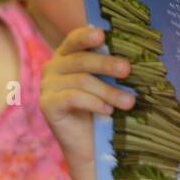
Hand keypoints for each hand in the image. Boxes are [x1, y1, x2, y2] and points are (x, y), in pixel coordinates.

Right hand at [39, 25, 134, 167]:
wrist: (91, 145)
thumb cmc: (103, 109)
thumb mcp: (108, 84)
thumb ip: (113, 68)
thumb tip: (132, 58)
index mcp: (67, 55)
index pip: (75, 39)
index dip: (87, 36)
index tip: (102, 34)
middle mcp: (53, 67)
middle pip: (81, 60)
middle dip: (106, 64)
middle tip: (127, 70)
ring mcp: (47, 86)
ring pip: (81, 81)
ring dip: (108, 91)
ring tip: (128, 102)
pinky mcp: (47, 105)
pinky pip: (72, 97)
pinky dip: (94, 103)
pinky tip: (108, 110)